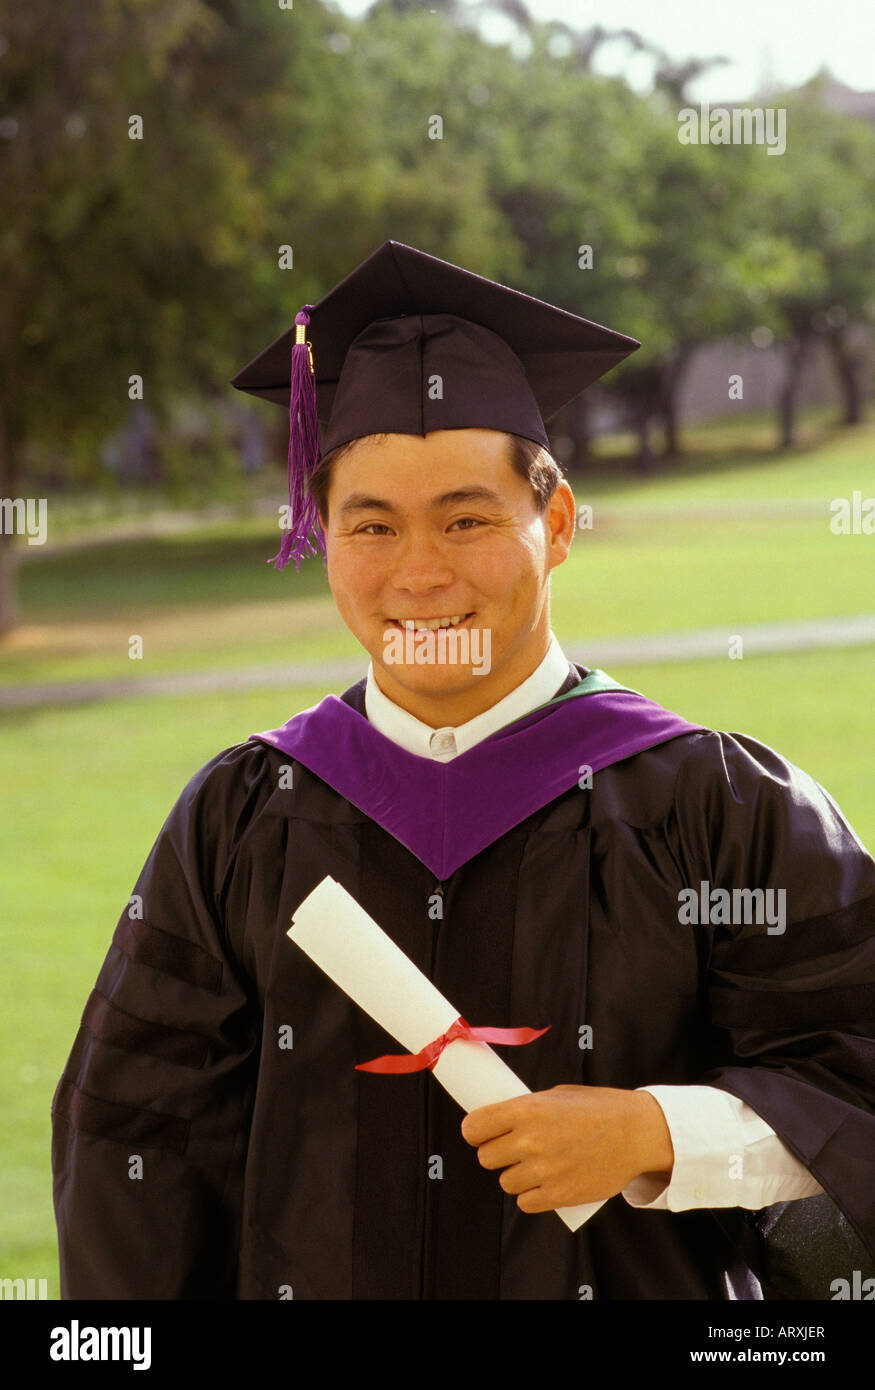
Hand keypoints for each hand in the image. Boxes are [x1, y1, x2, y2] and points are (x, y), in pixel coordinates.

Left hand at [460, 1084, 673, 1212]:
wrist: (636, 1133)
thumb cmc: (598, 1109)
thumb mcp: (557, 1096)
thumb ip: (525, 1110)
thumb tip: (497, 1121)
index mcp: (526, 1110)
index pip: (474, 1128)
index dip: (476, 1131)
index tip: (482, 1133)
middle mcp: (530, 1141)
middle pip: (485, 1158)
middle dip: (498, 1153)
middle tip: (516, 1148)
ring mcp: (544, 1171)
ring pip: (505, 1182)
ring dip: (517, 1175)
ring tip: (538, 1164)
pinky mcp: (558, 1196)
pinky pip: (525, 1203)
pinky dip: (532, 1195)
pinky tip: (547, 1182)